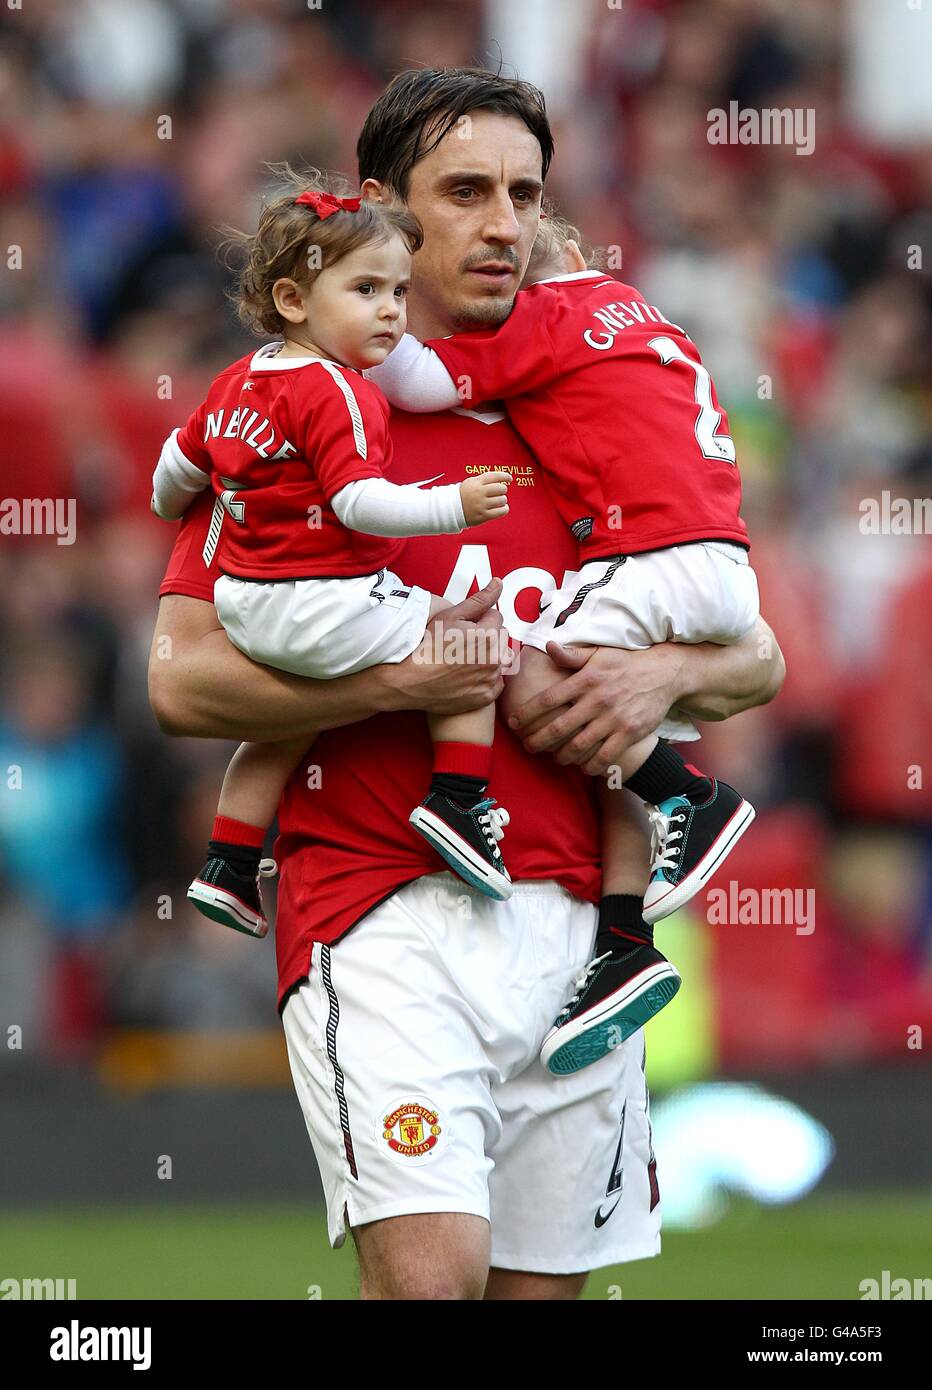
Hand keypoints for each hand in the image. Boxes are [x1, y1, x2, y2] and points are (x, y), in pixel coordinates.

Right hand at [382, 578, 511, 715]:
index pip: (497, 617)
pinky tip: (467, 675)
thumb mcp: (451, 616)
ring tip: (465, 660)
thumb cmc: (428, 647)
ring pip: (500, 660)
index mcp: (489, 635)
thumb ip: (479, 600)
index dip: (480, 619)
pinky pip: (495, 683)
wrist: (411, 681)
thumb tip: (498, 583)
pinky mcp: (486, 696)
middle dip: (488, 637)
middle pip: (502, 638)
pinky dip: (485, 679)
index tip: (465, 627)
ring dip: (489, 657)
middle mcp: (496, 658)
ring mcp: (492, 679)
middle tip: (463, 643)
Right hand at [460, 471, 510, 525]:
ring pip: (502, 500)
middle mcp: (479, 493)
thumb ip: (485, 479)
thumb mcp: (471, 482)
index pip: (495, 476)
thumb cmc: (464, 494)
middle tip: (499, 492)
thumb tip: (502, 479)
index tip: (509, 479)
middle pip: (501, 488)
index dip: (505, 476)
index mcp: (477, 483)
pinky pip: (501, 511)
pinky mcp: (483, 515)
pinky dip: (504, 509)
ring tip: (497, 501)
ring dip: (502, 500)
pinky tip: (501, 508)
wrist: (451, 509)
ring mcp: (481, 505)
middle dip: (502, 490)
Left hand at [506, 641, 686, 775]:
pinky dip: (589, 765)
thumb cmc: (627, 663)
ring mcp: (613, 719)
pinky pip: (604, 756)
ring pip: (578, 746)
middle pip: (558, 727)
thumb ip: (572, 655)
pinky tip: (582, 766)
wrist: (665, 673)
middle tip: (528, 747)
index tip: (514, 723)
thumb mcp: (599, 653)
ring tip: (555, 758)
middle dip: (538, 741)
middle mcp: (597, 700)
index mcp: (586, 679)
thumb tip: (549, 647)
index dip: (527, 713)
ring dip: (561, 756)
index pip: (548, 699)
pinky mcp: (629, 733)